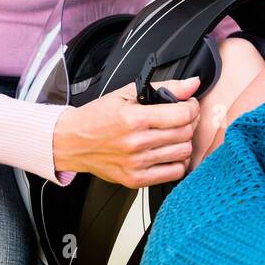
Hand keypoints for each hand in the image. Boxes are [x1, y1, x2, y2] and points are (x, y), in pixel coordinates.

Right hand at [52, 75, 199, 187]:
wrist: (72, 141)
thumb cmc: (97, 117)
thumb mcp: (127, 94)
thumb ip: (164, 87)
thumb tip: (192, 84)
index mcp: (134, 119)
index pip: (182, 115)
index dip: (191, 107)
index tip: (188, 105)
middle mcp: (136, 143)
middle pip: (185, 133)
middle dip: (190, 122)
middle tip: (181, 118)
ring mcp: (136, 164)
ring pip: (183, 153)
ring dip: (184, 141)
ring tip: (174, 134)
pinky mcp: (135, 179)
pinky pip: (174, 173)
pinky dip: (178, 162)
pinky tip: (168, 152)